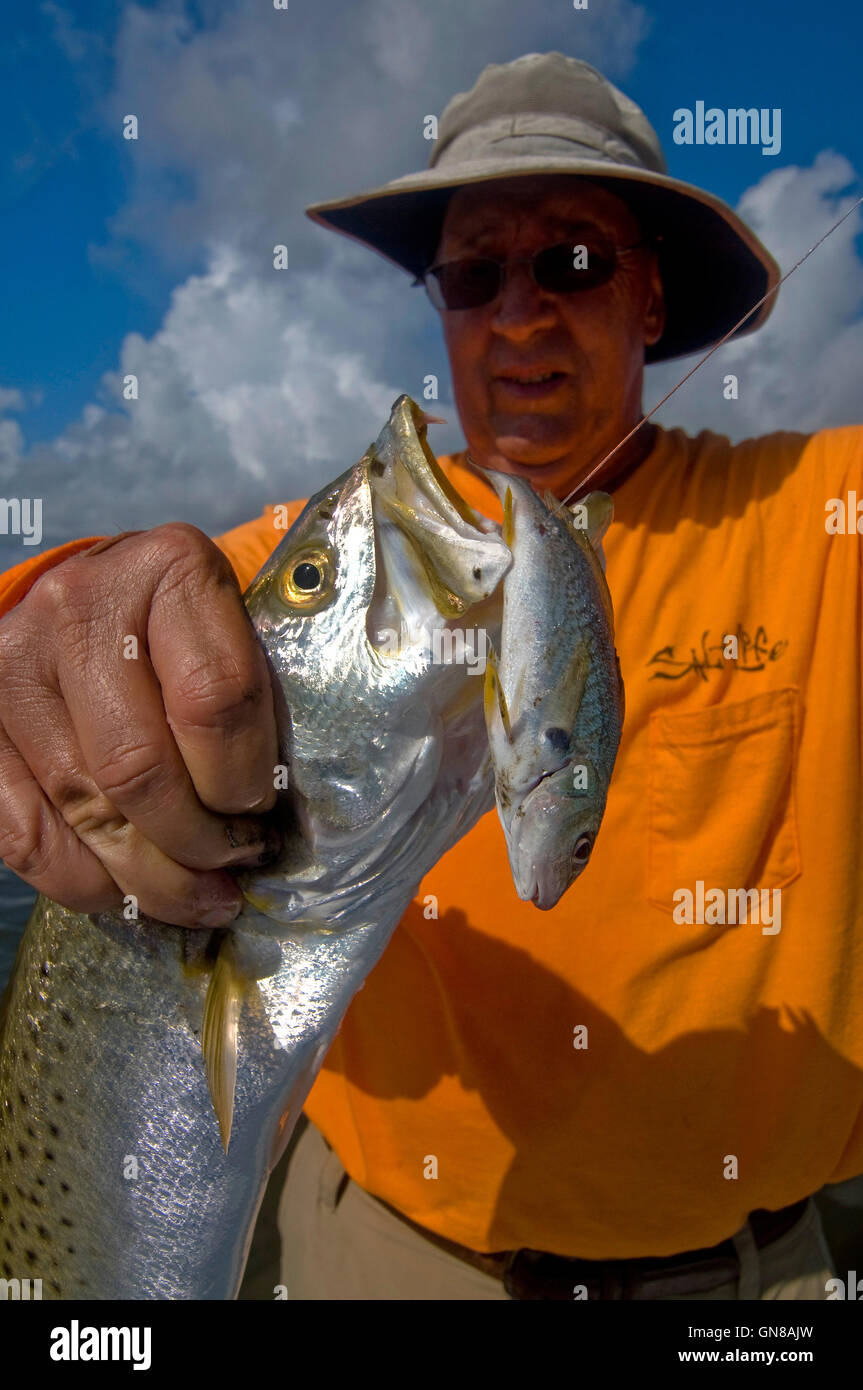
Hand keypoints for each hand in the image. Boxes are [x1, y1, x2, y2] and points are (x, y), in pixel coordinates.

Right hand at [0, 524, 280, 926]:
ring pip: (87, 810)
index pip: (215, 701)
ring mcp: (14, 664)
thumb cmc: (185, 624)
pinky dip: (83, 881)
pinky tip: (126, 893)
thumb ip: (254, 695)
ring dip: (152, 879)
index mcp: (169, 569)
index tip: (263, 809)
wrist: (92, 593)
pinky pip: (24, 834)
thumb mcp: (235, 625)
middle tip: (235, 864)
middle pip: (141, 768)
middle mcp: (79, 608)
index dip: (245, 778)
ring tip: (200, 900)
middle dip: (199, 842)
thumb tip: (274, 818)